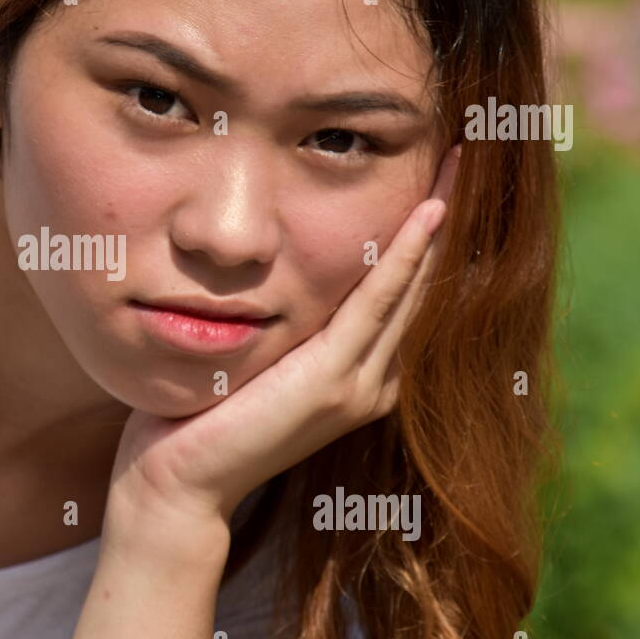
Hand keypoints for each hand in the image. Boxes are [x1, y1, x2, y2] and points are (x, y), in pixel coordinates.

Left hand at [108, 143, 463, 529]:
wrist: (177, 486)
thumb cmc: (198, 421)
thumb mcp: (253, 359)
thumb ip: (281, 326)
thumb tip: (270, 273)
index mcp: (357, 378)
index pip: (401, 295)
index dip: (423, 238)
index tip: (436, 178)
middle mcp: (372, 382)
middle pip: (420, 285)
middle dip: (442, 218)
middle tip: (463, 152)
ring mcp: (358, 385)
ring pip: (411, 287)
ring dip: (436, 222)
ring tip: (458, 163)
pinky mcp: (331, 380)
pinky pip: (378, 301)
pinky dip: (406, 255)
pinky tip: (428, 211)